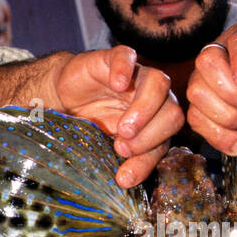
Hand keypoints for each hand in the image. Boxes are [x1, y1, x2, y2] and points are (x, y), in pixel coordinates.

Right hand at [44, 46, 184, 187]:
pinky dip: (125, 69)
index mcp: (159, 120)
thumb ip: (128, 160)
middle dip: (151, 134)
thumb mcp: (110, 148)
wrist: (63, 102)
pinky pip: (127, 56)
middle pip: (173, 110)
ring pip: (158, 83)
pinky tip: (117, 85)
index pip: (170, 137)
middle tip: (122, 146)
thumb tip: (126, 180)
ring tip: (122, 128)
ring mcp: (136, 76)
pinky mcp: (115, 59)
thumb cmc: (92, 127)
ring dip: (144, 109)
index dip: (150, 155)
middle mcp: (154, 98)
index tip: (125, 173)